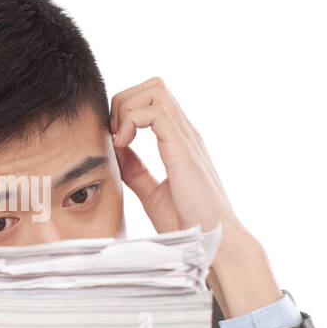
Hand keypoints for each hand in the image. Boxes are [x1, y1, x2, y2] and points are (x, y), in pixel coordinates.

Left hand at [110, 77, 281, 316]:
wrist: (213, 242)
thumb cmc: (189, 222)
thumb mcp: (152, 192)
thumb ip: (136, 170)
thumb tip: (116, 152)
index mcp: (179, 140)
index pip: (153, 100)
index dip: (126, 109)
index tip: (113, 138)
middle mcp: (185, 133)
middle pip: (153, 85)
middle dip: (124, 101)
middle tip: (114, 134)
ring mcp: (186, 138)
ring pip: (154, 90)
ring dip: (126, 108)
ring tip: (119, 139)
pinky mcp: (182, 148)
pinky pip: (154, 112)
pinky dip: (131, 121)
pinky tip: (124, 146)